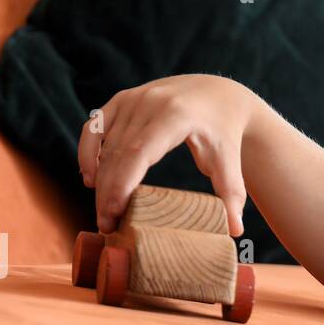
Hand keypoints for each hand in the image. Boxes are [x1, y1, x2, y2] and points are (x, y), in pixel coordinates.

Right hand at [77, 74, 253, 236]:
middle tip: (107, 226)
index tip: (115, 213)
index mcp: (175, 116)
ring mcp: (132, 99)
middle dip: (108, 191)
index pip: (138, 153)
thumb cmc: (224, 133)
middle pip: (117, 152)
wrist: (219, 95)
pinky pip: (95, 127)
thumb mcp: (230, 162)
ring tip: (103, 213)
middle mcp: (149, 103)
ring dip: (99, 179)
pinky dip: (88, 152)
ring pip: (105, 144)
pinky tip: (90, 178)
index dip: (122, 183)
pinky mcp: (122, 100)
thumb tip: (234, 230)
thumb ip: (232, 196)